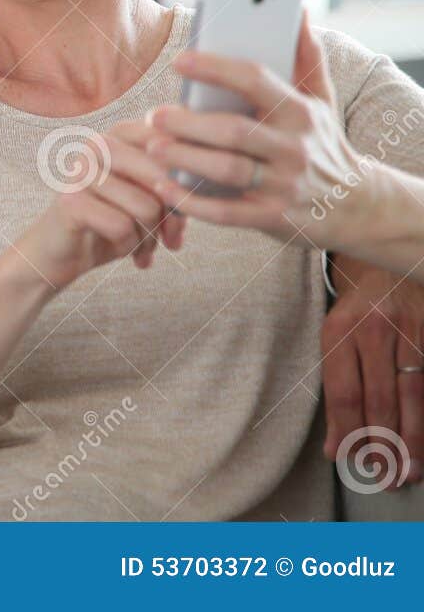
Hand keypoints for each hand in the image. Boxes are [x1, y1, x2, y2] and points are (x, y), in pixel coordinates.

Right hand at [16, 121, 182, 288]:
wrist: (60, 253)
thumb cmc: (110, 222)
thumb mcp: (148, 199)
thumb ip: (175, 185)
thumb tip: (209, 190)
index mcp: (118, 135)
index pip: (172, 146)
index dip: (187, 182)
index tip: (184, 209)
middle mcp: (97, 144)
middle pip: (163, 177)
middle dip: (173, 216)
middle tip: (171, 238)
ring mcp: (80, 170)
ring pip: (146, 207)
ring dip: (151, 237)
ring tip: (143, 247)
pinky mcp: (70, 200)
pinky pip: (122, 226)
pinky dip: (129, 246)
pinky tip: (122, 250)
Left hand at [143, 11, 365, 247]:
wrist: (356, 205)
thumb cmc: (323, 143)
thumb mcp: (321, 99)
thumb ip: (305, 56)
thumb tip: (294, 10)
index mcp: (299, 111)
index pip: (256, 81)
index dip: (216, 69)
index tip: (179, 60)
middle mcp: (293, 147)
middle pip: (234, 131)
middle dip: (189, 123)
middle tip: (153, 115)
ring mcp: (284, 184)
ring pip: (229, 170)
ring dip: (186, 159)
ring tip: (153, 146)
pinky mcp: (272, 217)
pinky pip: (227, 213)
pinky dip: (192, 203)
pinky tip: (165, 189)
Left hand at [322, 255, 423, 485]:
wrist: (385, 266)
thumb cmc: (355, 312)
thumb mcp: (333, 339)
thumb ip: (334, 391)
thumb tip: (332, 447)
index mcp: (338, 332)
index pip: (344, 392)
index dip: (348, 431)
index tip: (349, 461)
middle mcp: (372, 330)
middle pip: (379, 399)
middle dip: (383, 444)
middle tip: (385, 477)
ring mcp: (407, 331)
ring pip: (412, 394)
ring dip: (412, 440)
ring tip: (409, 472)